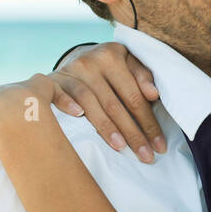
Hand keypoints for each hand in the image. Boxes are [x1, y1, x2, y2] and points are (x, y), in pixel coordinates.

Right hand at [48, 42, 165, 163]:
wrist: (74, 59)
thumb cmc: (109, 68)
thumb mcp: (128, 64)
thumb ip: (143, 76)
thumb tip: (154, 94)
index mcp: (112, 55)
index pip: (134, 96)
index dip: (149, 122)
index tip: (159, 145)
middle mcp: (90, 61)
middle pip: (114, 104)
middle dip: (133, 133)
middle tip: (146, 156)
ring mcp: (70, 71)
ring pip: (89, 102)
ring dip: (106, 127)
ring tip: (121, 148)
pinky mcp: (51, 80)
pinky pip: (57, 93)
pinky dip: (67, 102)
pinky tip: (79, 116)